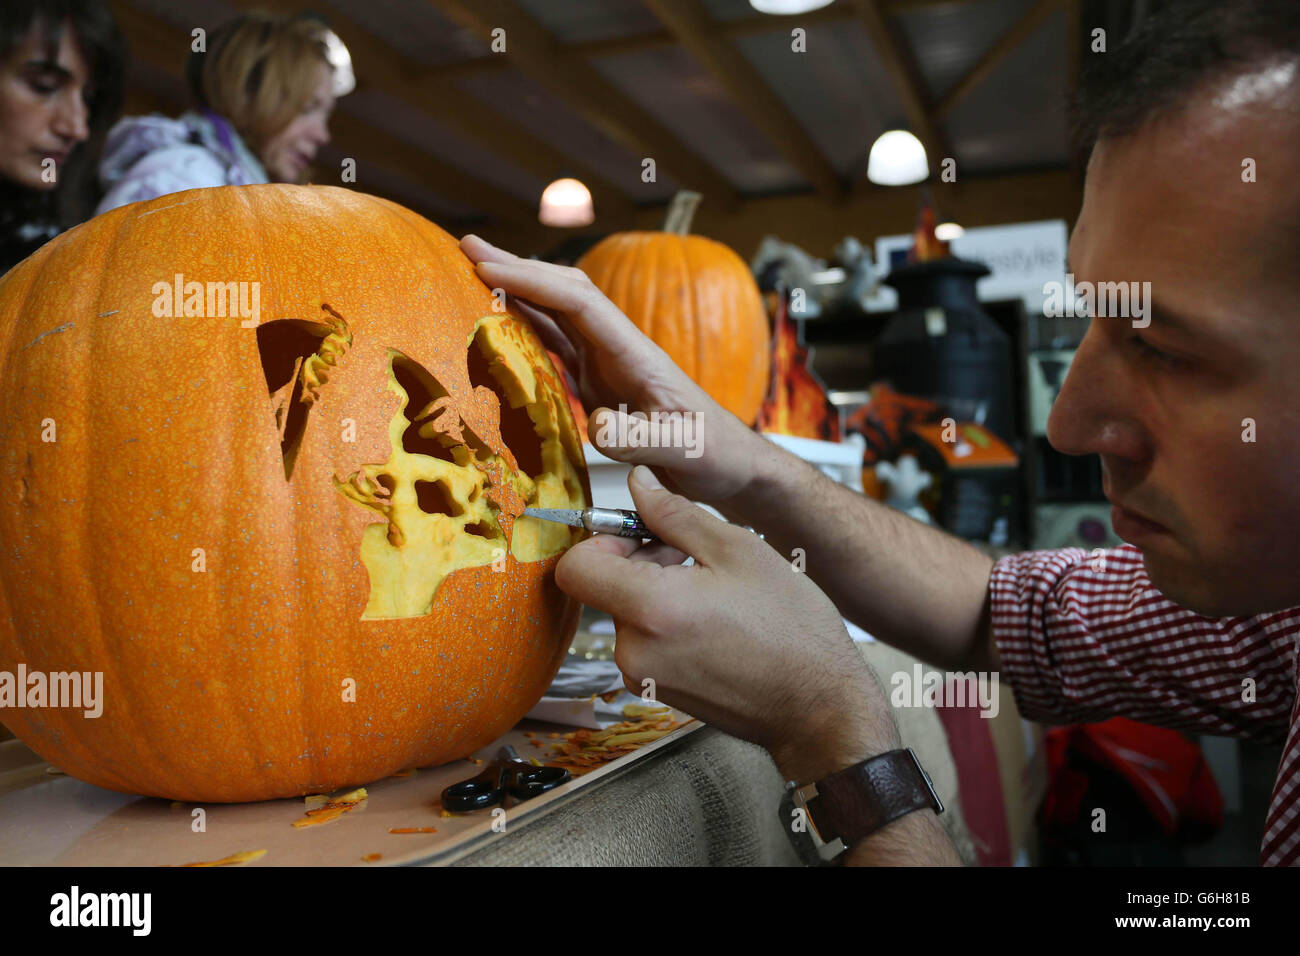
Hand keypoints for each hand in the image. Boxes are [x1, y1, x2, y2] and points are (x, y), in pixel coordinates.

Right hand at [459, 234, 766, 504]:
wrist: (731, 466)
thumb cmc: (716, 453)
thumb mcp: (684, 449)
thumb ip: (642, 437)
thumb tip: (595, 423)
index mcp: (635, 354)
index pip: (580, 303)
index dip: (534, 283)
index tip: (489, 269)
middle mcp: (618, 350)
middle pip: (563, 294)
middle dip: (517, 268)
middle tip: (468, 245)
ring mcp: (607, 366)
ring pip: (555, 315)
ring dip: (516, 292)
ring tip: (473, 269)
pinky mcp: (599, 386)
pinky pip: (556, 348)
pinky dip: (525, 329)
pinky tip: (499, 323)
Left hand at [555, 465, 902, 783]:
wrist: (818, 706)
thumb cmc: (792, 632)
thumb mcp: (739, 551)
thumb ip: (675, 515)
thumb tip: (638, 485)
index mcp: (650, 609)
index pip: (575, 566)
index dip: (603, 540)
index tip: (639, 534)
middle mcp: (634, 649)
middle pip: (603, 587)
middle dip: (640, 562)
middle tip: (693, 557)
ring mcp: (641, 676)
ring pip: (625, 613)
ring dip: (657, 592)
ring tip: (713, 593)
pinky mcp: (653, 691)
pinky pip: (642, 641)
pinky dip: (665, 622)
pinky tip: (711, 620)